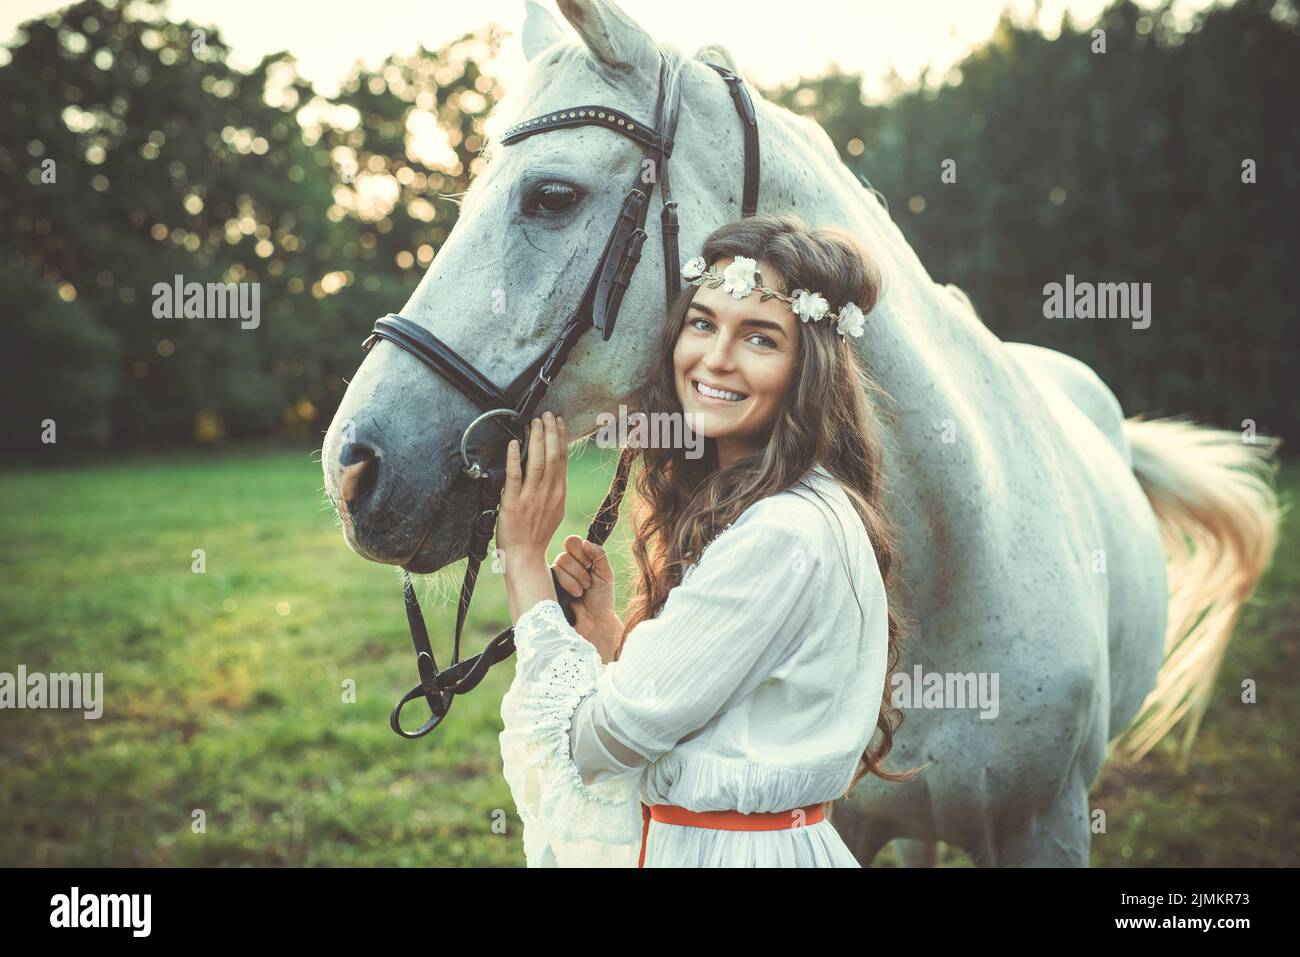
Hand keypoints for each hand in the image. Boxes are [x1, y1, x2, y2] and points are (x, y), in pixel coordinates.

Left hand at [497, 411, 567, 559]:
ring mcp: (531, 497)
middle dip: (550, 432)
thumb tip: (555, 471)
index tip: (558, 422)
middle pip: (552, 456)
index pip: (563, 459)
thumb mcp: (554, 510)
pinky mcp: (513, 502)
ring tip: (534, 423)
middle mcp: (547, 492)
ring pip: (537, 462)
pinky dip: (514, 458)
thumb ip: (555, 489)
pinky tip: (514, 443)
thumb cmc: (537, 534)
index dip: (561, 437)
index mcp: (559, 493)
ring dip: (536, 440)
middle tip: (546, 415)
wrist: (525, 555)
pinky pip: (514, 476)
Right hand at [551, 535, 622, 659]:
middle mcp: (565, 564)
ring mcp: (555, 576)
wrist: (594, 621)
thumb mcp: (605, 574)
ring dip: (575, 580)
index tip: (590, 565)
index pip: (572, 541)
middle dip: (580, 571)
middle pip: (565, 554)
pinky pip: (552, 575)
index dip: (581, 553)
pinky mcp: (548, 586)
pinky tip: (573, 596)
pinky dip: (567, 585)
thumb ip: (598, 554)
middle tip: (588, 584)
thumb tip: (584, 542)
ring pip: (559, 564)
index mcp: (579, 557)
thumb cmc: (601, 599)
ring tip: (581, 592)